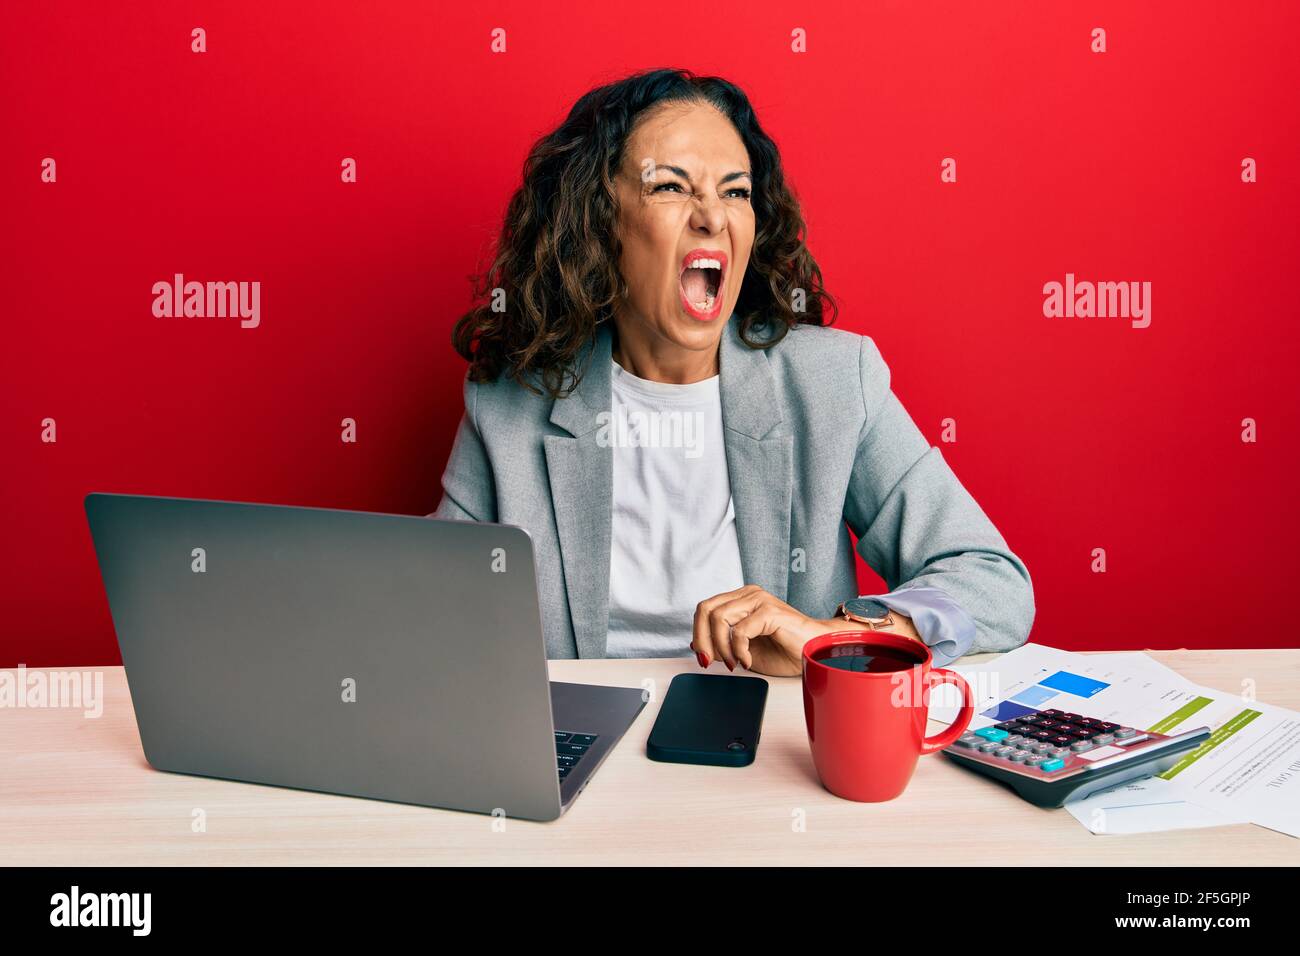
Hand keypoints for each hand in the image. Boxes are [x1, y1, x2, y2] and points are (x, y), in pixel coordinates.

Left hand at [690, 585, 879, 677]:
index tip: (702, 657)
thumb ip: (722, 645)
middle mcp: (748, 594)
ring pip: (719, 618)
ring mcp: (759, 600)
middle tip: (708, 661)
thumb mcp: (744, 652)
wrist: (815, 653)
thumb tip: (696, 645)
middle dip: (702, 639)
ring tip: (733, 663)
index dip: (698, 634)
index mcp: (741, 599)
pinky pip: (740, 631)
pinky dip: (738, 650)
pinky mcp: (769, 611)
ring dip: (720, 646)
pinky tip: (747, 661)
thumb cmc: (786, 650)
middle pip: (705, 609)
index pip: (705, 609)